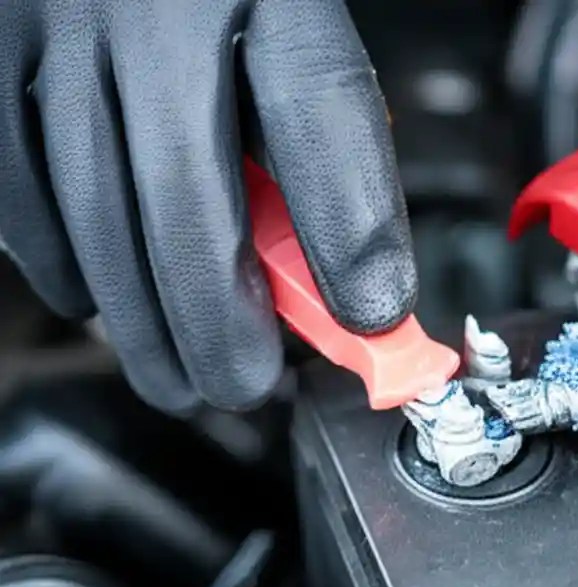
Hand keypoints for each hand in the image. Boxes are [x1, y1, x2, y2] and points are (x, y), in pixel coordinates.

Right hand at [0, 0, 415, 412]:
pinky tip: (100, 301)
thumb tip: (336, 277)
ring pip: (96, 212)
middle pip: (186, 191)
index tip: (372, 317)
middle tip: (247, 388)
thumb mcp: (285, 27)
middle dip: (221, 323)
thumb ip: (311, 133)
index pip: (318, 113)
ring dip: (144, 324)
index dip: (349, 231)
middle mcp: (153, 5)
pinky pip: (17, 191)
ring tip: (185, 380)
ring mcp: (53, 26)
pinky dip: (64, 266)